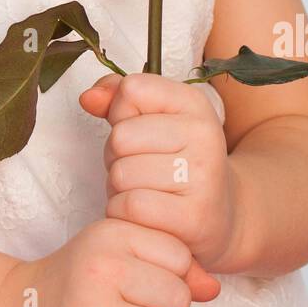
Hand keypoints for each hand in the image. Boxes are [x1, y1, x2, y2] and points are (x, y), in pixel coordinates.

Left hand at [79, 71, 239, 269]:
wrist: (219, 215)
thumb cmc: (174, 162)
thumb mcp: (152, 120)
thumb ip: (116, 99)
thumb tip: (88, 99)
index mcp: (194, 103)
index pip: (131, 90)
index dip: (121, 114)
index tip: (141, 133)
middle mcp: (205, 135)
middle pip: (120, 137)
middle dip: (116, 157)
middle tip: (140, 170)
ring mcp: (203, 177)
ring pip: (121, 174)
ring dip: (118, 189)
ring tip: (143, 192)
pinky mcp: (194, 216)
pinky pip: (131, 206)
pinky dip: (124, 213)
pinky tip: (144, 214)